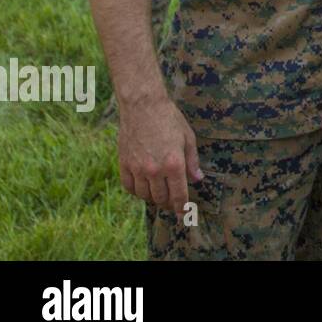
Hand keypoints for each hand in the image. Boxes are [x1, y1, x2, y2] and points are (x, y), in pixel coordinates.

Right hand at [117, 94, 201, 215]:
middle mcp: (155, 170)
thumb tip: (197, 179)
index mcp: (174, 164)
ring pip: (145, 195)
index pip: (178, 195)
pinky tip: (143, 188)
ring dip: (154, 198)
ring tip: (160, 195)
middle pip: (161, 199)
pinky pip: (129, 187)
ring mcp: (137, 168)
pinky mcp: (124, 164)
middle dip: (169, 204)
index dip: (182, 208)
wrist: (143, 106)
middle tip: (173, 203)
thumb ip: (192, 161)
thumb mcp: (188, 138)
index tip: (184, 215)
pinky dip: (137, 191)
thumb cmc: (169, 119)